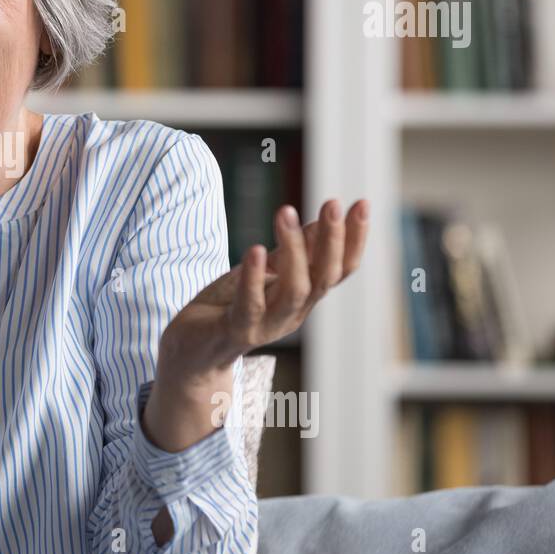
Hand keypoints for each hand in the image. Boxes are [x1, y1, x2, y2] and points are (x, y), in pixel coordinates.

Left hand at [157, 198, 369, 394]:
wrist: (192, 350)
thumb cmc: (229, 305)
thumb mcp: (266, 273)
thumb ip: (292, 252)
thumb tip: (323, 222)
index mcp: (304, 299)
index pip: (341, 269)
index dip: (354, 239)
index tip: (362, 203)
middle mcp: (293, 313)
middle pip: (324, 278)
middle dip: (333, 240)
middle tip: (333, 203)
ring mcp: (267, 325)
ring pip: (294, 290)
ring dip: (295, 250)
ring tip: (286, 211)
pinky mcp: (237, 329)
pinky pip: (250, 304)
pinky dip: (254, 277)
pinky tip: (255, 249)